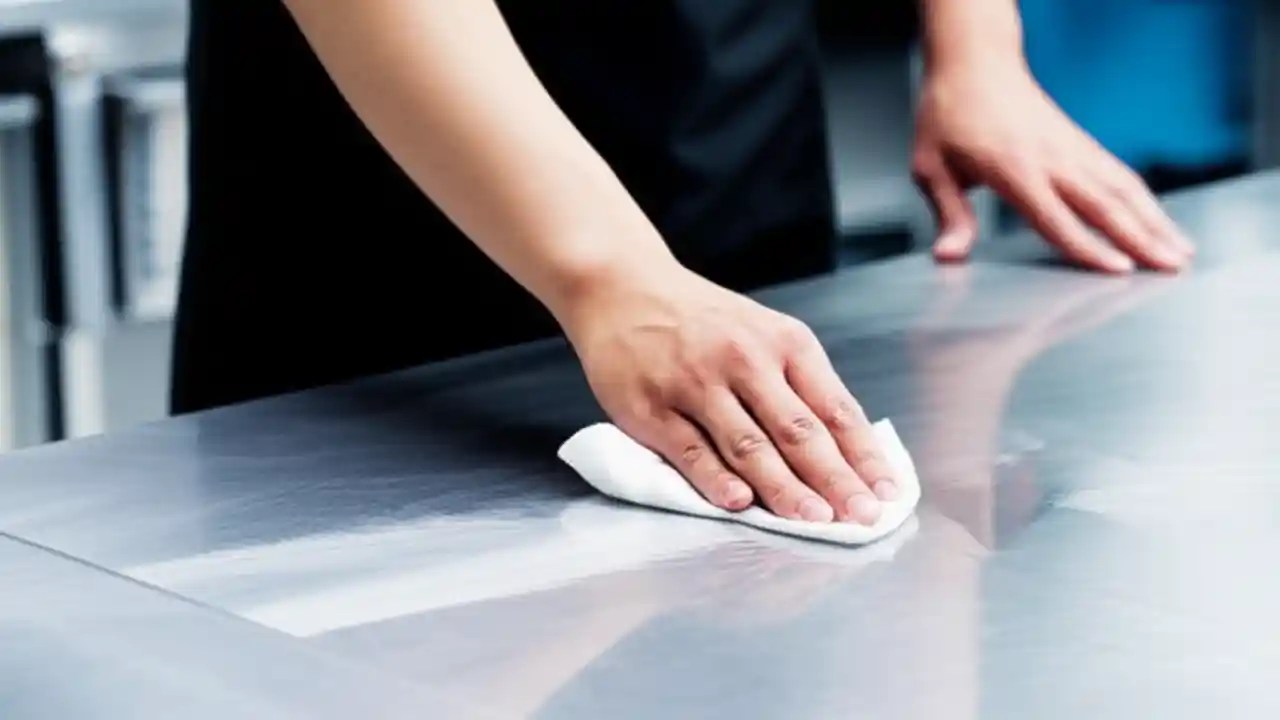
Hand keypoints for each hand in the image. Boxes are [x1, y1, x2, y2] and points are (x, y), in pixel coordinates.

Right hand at [559, 265, 896, 524]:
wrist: (623, 288)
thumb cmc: (702, 320)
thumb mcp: (763, 332)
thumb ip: (799, 384)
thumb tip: (844, 451)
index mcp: (784, 342)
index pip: (835, 407)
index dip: (864, 455)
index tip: (886, 493)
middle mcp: (744, 359)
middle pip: (799, 431)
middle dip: (836, 479)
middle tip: (862, 517)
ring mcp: (695, 383)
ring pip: (749, 445)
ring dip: (786, 487)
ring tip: (814, 520)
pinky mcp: (651, 407)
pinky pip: (691, 450)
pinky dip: (717, 479)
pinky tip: (741, 503)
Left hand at [911, 62, 1194, 273]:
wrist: (975, 63)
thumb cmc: (949, 114)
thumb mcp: (930, 166)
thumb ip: (948, 213)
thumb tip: (948, 256)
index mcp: (1013, 167)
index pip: (1056, 216)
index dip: (1088, 246)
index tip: (1119, 270)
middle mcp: (1051, 158)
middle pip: (1103, 204)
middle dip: (1141, 239)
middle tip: (1172, 269)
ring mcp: (1071, 148)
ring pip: (1122, 188)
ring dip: (1154, 221)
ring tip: (1181, 252)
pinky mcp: (1080, 143)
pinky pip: (1118, 173)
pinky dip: (1144, 200)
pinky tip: (1160, 220)